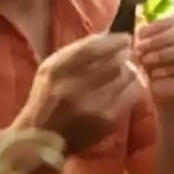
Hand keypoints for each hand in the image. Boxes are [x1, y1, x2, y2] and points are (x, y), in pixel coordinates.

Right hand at [15, 33, 144, 154]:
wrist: (41, 137)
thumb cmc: (46, 98)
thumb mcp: (50, 69)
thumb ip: (75, 51)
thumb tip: (108, 36)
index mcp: (56, 71)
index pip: (93, 48)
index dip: (113, 41)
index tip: (125, 38)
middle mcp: (74, 88)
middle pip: (114, 62)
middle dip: (124, 56)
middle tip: (126, 55)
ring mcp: (92, 107)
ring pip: (126, 77)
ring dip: (130, 70)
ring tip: (125, 71)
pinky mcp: (106, 122)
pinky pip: (131, 96)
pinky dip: (132, 87)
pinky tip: (126, 86)